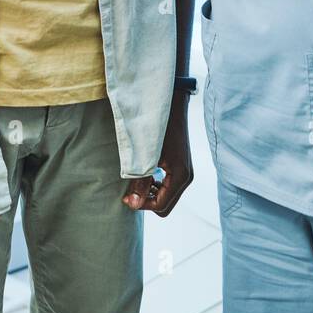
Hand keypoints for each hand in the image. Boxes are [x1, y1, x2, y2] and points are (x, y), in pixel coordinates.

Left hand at [122, 98, 192, 216]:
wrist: (170, 106)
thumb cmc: (157, 128)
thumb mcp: (146, 156)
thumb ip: (140, 182)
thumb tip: (134, 204)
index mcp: (180, 176)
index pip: (160, 206)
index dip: (141, 204)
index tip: (126, 195)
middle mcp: (186, 177)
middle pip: (165, 205)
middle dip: (146, 200)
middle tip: (131, 189)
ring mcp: (185, 172)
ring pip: (166, 196)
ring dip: (150, 193)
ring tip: (137, 179)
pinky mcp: (181, 167)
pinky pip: (168, 186)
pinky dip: (155, 185)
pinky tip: (145, 173)